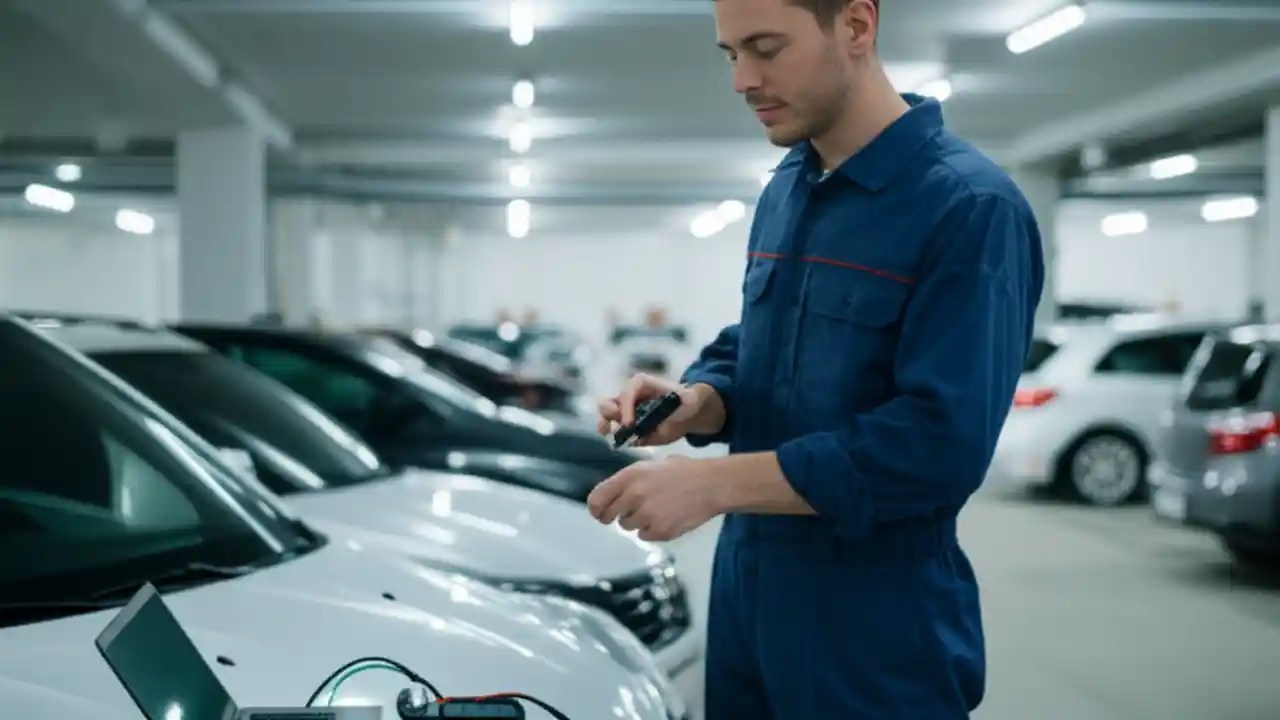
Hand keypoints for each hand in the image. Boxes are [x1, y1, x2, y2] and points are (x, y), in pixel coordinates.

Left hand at [587, 456, 722, 541]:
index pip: (596, 499)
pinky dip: (652, 531)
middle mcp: (633, 496)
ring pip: (627, 527)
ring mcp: (646, 515)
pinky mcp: (660, 531)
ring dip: (637, 522)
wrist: (711, 485)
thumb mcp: (651, 466)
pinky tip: (666, 518)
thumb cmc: (683, 472)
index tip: (600, 513)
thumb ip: (631, 480)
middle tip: (626, 514)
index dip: (596, 508)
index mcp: (629, 476)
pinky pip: (644, 536)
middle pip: (609, 516)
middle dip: (614, 517)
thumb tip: (615, 494)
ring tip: (657, 510)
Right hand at [596, 374, 720, 446]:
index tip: (629, 424)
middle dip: (607, 413)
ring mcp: (626, 412)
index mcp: (641, 384)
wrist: (687, 414)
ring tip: (607, 434)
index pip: (627, 393)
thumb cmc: (688, 401)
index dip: (625, 407)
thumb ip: (691, 399)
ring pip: (606, 416)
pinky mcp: (629, 428)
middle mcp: (629, 397)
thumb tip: (686, 405)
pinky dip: (616, 439)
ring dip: (603, 425)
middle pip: (608, 402)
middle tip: (611, 427)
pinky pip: (616, 433)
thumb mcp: (694, 397)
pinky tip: (619, 444)